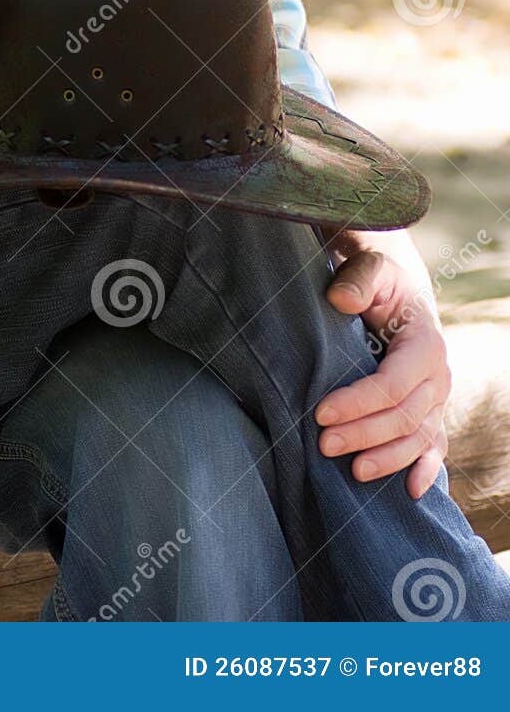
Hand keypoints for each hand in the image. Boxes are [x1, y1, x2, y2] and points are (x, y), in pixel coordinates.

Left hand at [315, 246, 450, 499]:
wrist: (398, 293)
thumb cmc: (379, 282)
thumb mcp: (369, 269)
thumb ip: (358, 280)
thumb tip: (341, 300)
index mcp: (425, 344)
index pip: (393, 385)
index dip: (358, 402)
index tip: (321, 412)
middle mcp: (438, 376)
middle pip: (404, 417)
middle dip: (364, 434)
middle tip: (324, 444)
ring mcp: (437, 399)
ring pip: (417, 438)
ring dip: (387, 458)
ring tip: (354, 472)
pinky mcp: (431, 412)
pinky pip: (434, 446)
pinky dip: (427, 470)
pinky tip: (410, 491)